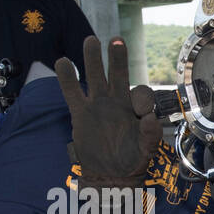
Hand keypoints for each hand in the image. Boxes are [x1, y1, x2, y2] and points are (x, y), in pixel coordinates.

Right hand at [55, 36, 162, 186]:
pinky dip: (67, 78)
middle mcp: (117, 101)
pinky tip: (63, 62)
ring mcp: (97, 105)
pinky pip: (72, 92)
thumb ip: (149, 135)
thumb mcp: (145, 150)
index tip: (141, 108)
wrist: (109, 173)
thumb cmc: (131, 160)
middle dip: (117, 58)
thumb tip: (150, 118)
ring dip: (92, 59)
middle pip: (117, 74)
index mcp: (135, 109)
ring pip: (94, 77)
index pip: (140, 94)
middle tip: (116, 40)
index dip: (142, 97)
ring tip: (90, 40)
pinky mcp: (80, 113)